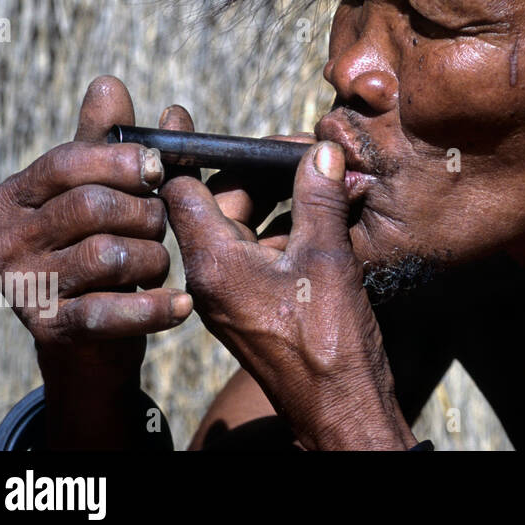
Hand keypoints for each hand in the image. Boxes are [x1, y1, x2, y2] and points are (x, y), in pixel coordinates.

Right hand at [0, 75, 192, 445]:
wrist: (92, 333)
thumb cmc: (98, 242)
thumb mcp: (100, 189)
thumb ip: (106, 142)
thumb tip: (108, 84)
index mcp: (11, 197)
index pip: (69, 162)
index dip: (122, 161)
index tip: (160, 167)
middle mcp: (5, 241)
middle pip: (93, 207)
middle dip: (146, 213)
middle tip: (163, 225)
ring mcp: (23, 288)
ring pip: (109, 255)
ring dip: (154, 256)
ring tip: (160, 262)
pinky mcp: (51, 329)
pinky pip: (110, 312)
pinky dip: (154, 308)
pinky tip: (183, 304)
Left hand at [161, 135, 416, 449]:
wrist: (340, 407)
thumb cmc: (328, 342)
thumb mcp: (327, 257)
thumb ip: (318, 198)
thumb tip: (319, 151)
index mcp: (214, 262)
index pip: (184, 189)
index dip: (194, 150)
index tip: (189, 116)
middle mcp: (214, 276)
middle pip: (222, 200)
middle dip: (261, 168)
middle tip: (304, 146)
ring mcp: (236, 292)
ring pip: (249, 223)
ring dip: (286, 196)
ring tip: (329, 172)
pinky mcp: (259, 303)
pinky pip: (267, 248)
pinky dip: (295, 224)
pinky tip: (334, 206)